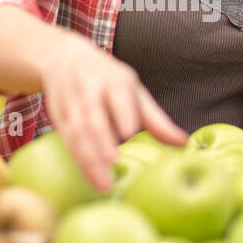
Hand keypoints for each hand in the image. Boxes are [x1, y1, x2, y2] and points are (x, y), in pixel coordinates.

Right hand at [39, 34, 187, 191]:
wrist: (63, 59)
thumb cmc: (107, 79)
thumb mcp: (133, 91)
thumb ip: (156, 120)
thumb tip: (183, 144)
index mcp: (113, 80)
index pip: (117, 95)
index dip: (122, 112)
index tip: (130, 131)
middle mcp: (89, 90)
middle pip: (94, 118)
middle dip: (101, 142)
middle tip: (112, 164)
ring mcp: (71, 104)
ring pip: (77, 133)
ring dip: (89, 159)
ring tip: (104, 183)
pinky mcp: (59, 118)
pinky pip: (68, 142)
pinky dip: (80, 162)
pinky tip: (92, 179)